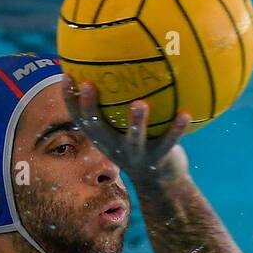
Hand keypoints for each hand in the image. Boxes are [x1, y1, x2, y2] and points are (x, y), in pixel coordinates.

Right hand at [62, 73, 191, 188]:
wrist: (161, 184)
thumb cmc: (142, 146)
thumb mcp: (125, 131)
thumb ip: (119, 107)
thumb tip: (119, 67)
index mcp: (104, 139)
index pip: (81, 119)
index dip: (70, 100)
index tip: (67, 75)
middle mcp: (115, 147)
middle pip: (98, 129)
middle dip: (90, 107)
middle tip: (88, 85)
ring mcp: (137, 155)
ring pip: (134, 139)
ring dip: (136, 121)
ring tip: (140, 103)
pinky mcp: (158, 160)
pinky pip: (168, 142)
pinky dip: (177, 129)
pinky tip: (186, 113)